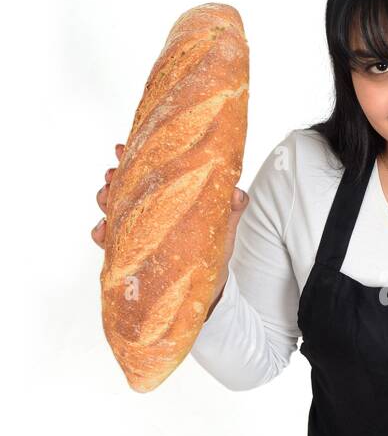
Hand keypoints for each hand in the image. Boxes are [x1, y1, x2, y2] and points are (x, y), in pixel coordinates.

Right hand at [92, 145, 248, 316]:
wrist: (210, 288)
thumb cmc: (215, 250)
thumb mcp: (223, 227)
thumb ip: (230, 209)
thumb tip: (237, 193)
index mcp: (168, 197)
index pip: (147, 172)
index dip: (132, 157)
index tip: (121, 147)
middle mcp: (150, 211)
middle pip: (123, 187)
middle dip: (113, 177)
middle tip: (111, 174)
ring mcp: (138, 232)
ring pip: (111, 209)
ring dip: (104, 200)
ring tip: (106, 198)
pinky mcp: (132, 254)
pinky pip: (109, 242)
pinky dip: (101, 235)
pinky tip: (103, 231)